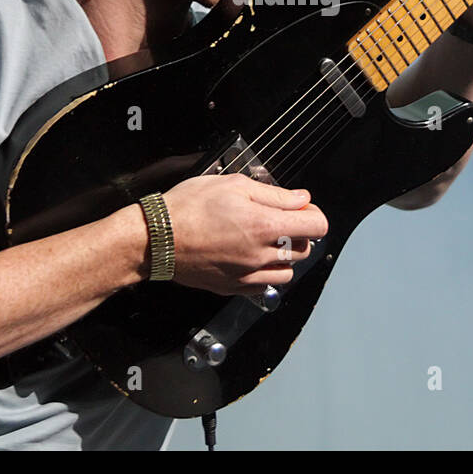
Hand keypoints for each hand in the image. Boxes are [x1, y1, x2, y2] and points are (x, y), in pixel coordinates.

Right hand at [159, 173, 327, 295]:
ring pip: (288, 272)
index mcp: (264, 226)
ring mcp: (247, 275)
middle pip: (305, 249)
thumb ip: (274, 194)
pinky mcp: (233, 288)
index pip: (317, 226)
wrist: (156, 238)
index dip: (313, 214)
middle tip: (280, 220)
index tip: (302, 208)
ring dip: (285, 256)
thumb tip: (300, 199)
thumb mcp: (233, 185)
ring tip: (265, 240)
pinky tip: (251, 257)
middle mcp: (260, 255)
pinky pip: (265, 286)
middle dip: (298, 233)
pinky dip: (266, 273)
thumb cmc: (188, 208)